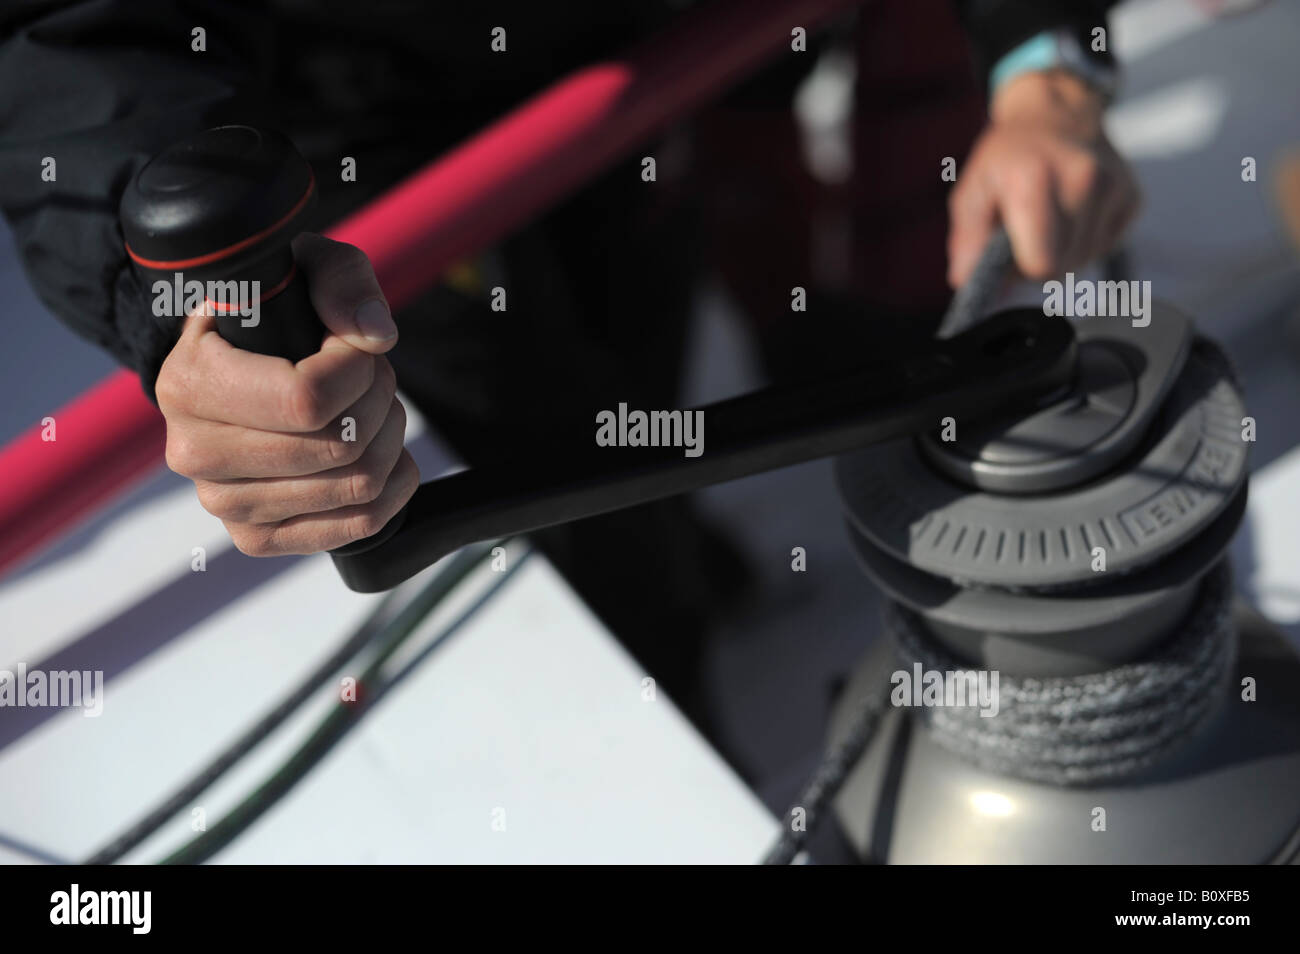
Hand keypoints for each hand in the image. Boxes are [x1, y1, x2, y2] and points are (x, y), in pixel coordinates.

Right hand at [155, 233, 419, 555]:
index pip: (308, 399)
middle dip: (379, 401)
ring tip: (370, 408)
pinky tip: (381, 452)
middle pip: (342, 446)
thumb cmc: (273, 316)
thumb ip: (343, 282)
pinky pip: (360, 526)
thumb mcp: (304, 269)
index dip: (359, 371)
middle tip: (370, 377)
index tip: (356, 348)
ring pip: (358, 484)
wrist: (236, 371)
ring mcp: (224, 505)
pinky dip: (393, 485)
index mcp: (188, 383)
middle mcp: (194, 453)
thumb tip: (375, 337)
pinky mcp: (258, 538)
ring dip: (388, 438)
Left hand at [947, 69, 1139, 286]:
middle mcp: (1082, 180)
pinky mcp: (1133, 195)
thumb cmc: (1006, 161)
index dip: (1021, 270)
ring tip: (1052, 219)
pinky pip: (1108, 244)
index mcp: (1035, 182)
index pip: (1042, 264)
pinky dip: (1088, 238)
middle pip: (1065, 265)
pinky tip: (1075, 212)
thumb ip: (967, 241)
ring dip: (1066, 251)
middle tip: (1029, 232)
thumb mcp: (971, 194)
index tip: (1011, 250)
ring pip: (1087, 257)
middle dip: (1043, 260)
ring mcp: (1113, 186)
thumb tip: (965, 280)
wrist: (1055, 115)